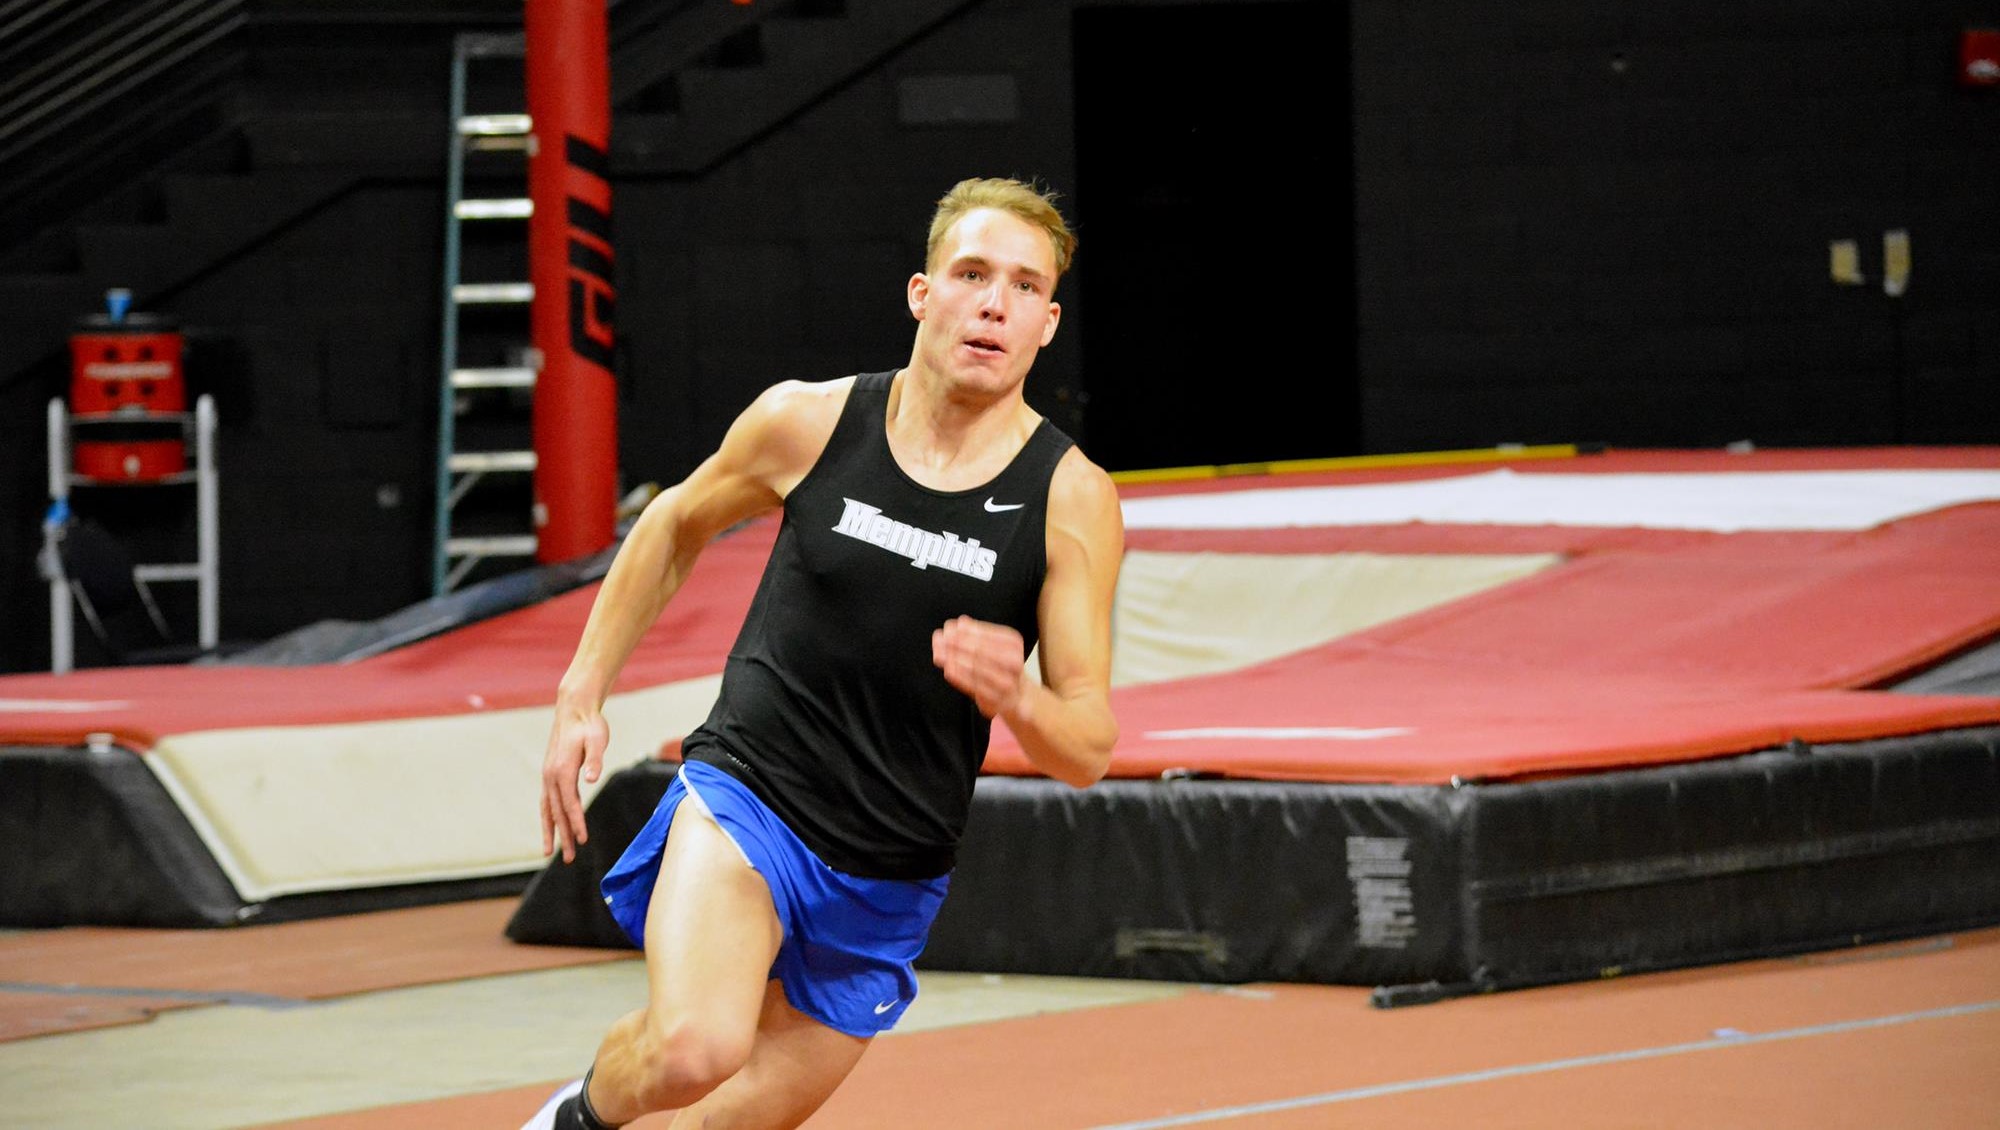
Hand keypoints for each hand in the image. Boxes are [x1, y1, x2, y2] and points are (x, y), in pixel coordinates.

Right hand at [541, 705, 609, 862]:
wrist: (574, 710)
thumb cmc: (589, 725)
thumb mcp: (597, 739)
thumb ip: (594, 760)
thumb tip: (591, 779)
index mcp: (562, 770)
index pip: (569, 804)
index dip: (576, 823)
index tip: (582, 840)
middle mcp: (551, 776)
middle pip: (556, 812)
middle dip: (562, 836)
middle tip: (569, 859)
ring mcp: (548, 775)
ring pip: (547, 810)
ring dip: (551, 831)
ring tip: (551, 852)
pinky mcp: (551, 774)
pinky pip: (547, 801)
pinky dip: (549, 817)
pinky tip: (553, 827)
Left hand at [932, 615, 1027, 718]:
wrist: (1014, 696)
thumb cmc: (999, 666)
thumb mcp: (993, 645)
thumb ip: (977, 634)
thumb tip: (961, 622)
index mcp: (1013, 643)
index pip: (986, 634)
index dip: (965, 631)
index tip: (949, 627)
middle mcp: (1014, 662)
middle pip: (980, 650)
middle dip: (957, 643)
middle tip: (939, 638)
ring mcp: (1006, 682)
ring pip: (975, 667)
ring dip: (953, 658)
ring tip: (938, 653)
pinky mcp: (995, 698)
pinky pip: (973, 685)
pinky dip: (959, 676)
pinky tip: (947, 669)